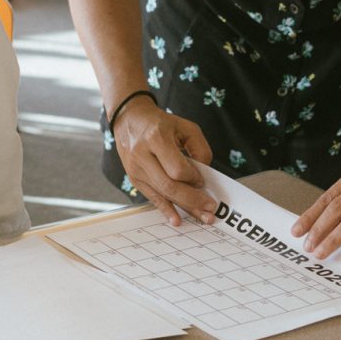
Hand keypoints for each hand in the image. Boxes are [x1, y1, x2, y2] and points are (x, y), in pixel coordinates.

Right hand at [111, 99, 216, 226]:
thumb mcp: (185, 126)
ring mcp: (136, 169)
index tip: (203, 181)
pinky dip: (166, 210)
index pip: (177, 168)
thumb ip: (200, 148)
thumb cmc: (160, 123)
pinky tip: (176, 220)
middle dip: (192, 200)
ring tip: (202, 217)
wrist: (129, 119)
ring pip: (162, 194)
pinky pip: (152, 197)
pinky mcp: (134, 178)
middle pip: (169, 185)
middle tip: (210, 208)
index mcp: (156, 138)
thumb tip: (204, 173)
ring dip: (184, 208)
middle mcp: (142, 155)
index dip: (193, 178)